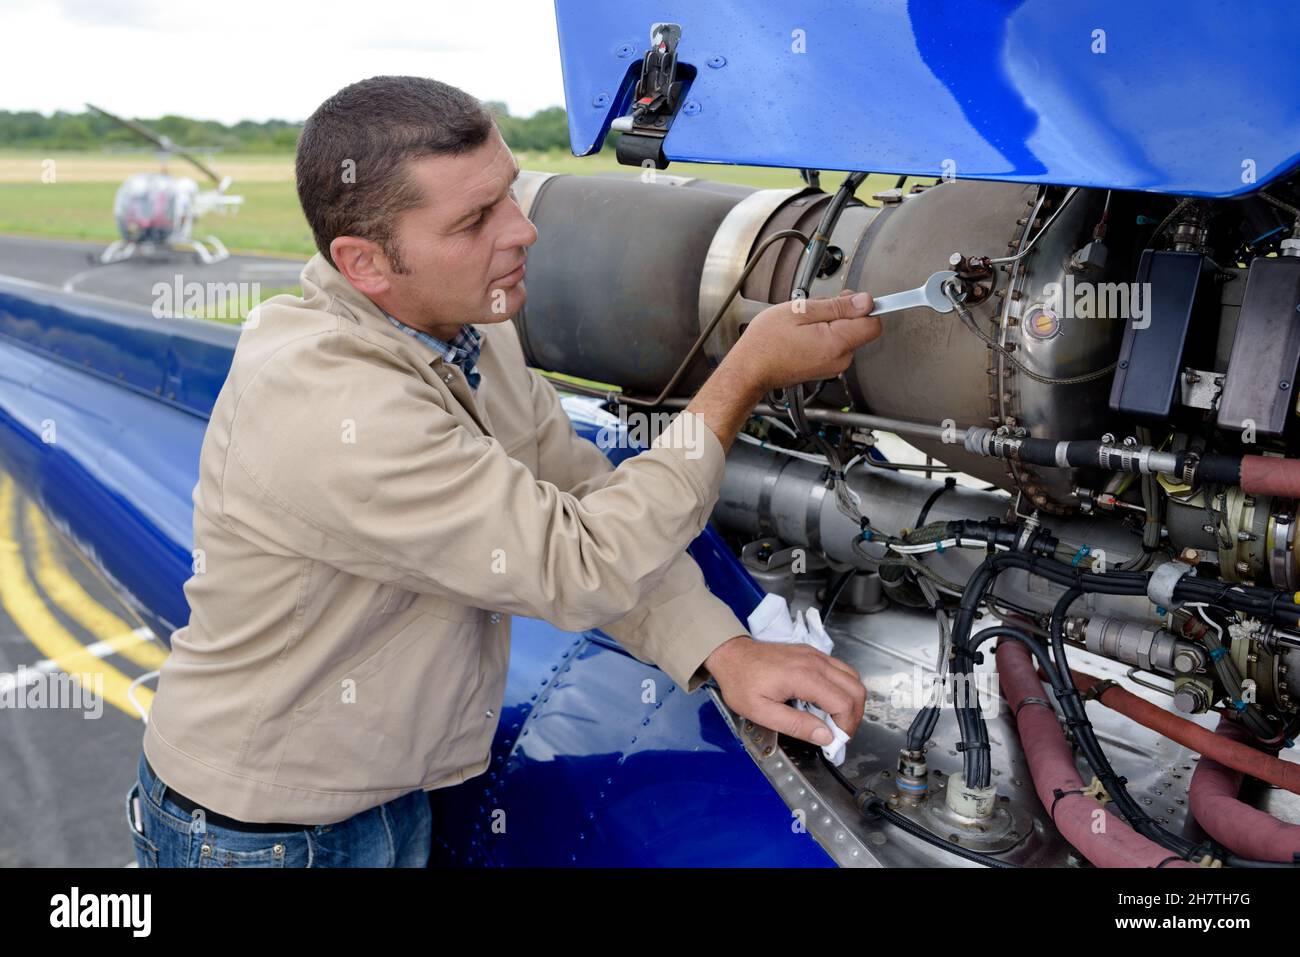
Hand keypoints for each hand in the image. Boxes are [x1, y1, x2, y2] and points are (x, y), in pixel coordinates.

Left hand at [703, 635, 866, 746]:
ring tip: (835, 719)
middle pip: (856, 688)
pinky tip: (826, 702)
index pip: (844, 703)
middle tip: (839, 733)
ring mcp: (815, 655)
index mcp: (804, 677)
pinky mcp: (812, 653)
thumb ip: (796, 724)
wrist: (730, 654)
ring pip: (852, 677)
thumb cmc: (741, 682)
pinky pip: (841, 669)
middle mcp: (815, 662)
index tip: (835, 741)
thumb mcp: (761, 711)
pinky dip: (843, 688)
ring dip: (851, 700)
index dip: (846, 726)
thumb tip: (826, 736)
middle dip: (854, 715)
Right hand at [727, 289, 879, 393]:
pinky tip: (802, 334)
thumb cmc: (766, 343)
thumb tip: (865, 301)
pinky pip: (834, 344)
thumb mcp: (800, 311)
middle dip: (840, 312)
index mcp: (837, 343)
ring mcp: (833, 365)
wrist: (750, 370)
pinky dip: (822, 334)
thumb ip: (837, 306)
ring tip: (802, 324)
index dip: (863, 306)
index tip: (848, 300)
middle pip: (858, 326)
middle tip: (813, 311)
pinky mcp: (825, 367)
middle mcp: (840, 358)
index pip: (873, 323)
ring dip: (828, 322)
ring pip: (845, 334)